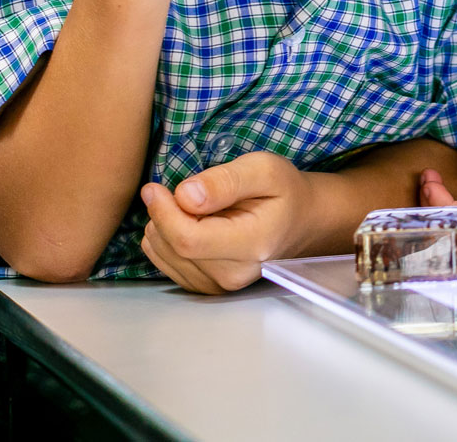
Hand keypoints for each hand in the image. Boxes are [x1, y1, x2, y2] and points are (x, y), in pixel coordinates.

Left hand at [138, 152, 308, 293]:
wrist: (301, 222)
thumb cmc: (283, 191)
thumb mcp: (264, 169)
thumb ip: (225, 180)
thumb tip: (185, 195)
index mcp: (252, 245)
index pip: (188, 239)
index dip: (164, 213)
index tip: (155, 188)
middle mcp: (234, 274)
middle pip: (173, 248)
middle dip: (162, 216)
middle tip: (175, 190)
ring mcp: (220, 285)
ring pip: (165, 256)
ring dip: (162, 227)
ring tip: (189, 207)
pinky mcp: (207, 287)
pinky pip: (166, 264)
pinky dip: (165, 240)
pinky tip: (186, 223)